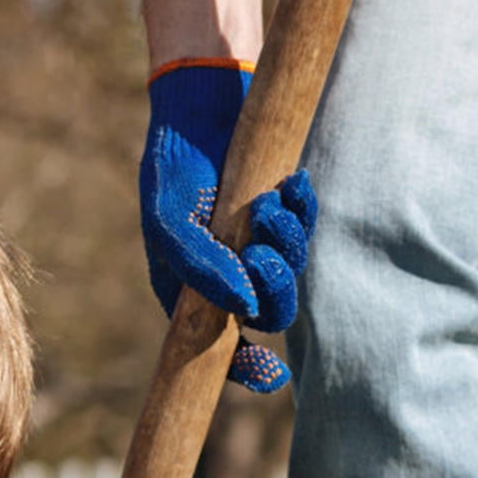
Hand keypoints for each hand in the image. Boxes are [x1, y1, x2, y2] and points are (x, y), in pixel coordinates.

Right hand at [138, 60, 316, 391]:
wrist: (200, 103)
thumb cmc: (173, 167)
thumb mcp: (171, 222)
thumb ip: (202, 269)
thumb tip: (246, 308)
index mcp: (192, 293)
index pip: (221, 347)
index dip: (246, 367)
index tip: (272, 375)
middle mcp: (228, 276)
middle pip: (271, 312)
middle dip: (274, 285)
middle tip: (261, 250)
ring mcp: (257, 245)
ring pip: (292, 270)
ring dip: (288, 240)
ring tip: (268, 204)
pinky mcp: (282, 214)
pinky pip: (307, 229)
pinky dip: (304, 211)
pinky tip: (293, 185)